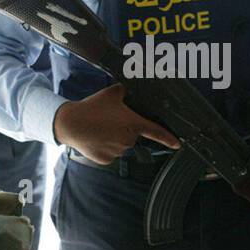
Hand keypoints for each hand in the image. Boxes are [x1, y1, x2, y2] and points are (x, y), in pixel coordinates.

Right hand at [52, 84, 178, 163]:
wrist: (71, 124)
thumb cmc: (92, 107)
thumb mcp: (112, 93)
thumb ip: (125, 92)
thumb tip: (129, 90)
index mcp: (133, 124)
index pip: (156, 132)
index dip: (169, 139)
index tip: (178, 144)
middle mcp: (129, 140)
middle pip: (131, 135)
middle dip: (123, 128)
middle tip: (108, 120)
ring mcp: (118, 152)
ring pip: (120, 145)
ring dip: (112, 138)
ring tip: (98, 128)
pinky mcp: (106, 160)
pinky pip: (109, 153)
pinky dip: (104, 147)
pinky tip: (94, 138)